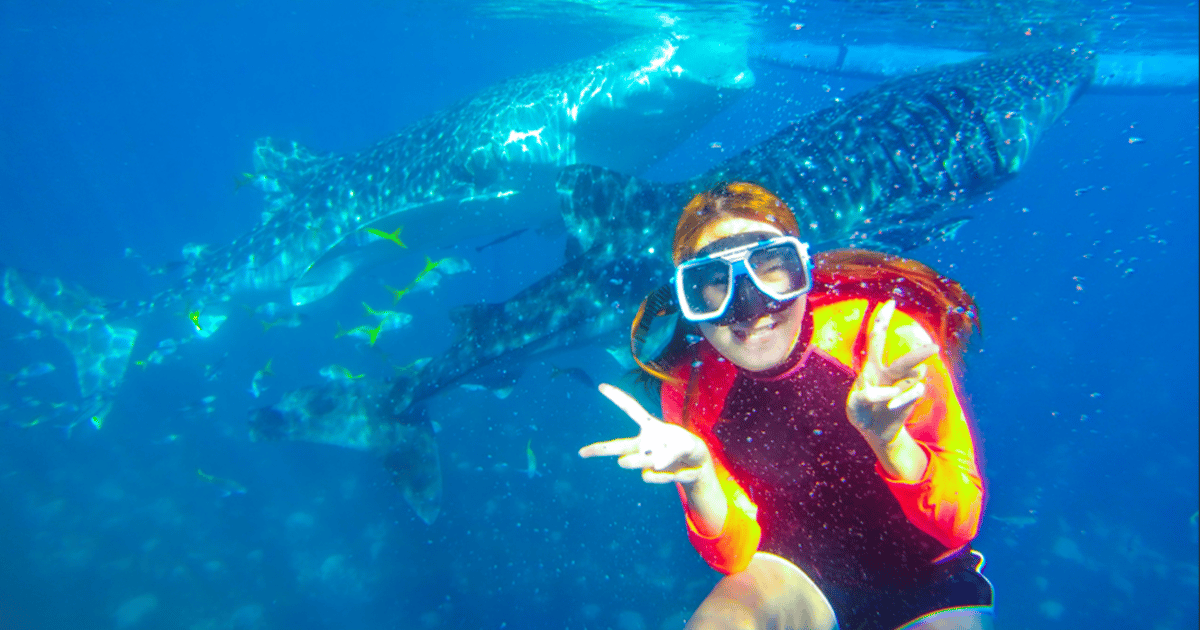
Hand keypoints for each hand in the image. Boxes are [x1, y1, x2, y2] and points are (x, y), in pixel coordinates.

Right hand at [579, 383, 711, 483]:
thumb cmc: (689, 447)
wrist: (696, 466)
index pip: (631, 409)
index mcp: (650, 426)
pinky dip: (669, 475)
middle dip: (599, 449)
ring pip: (635, 461)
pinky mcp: (652, 473)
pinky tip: (679, 471)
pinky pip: (655, 475)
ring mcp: (646, 459)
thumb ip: (673, 452)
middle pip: (618, 446)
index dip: (617, 397)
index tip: (602, 386)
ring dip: (636, 461)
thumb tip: (655, 465)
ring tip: (654, 461)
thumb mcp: (688, 445)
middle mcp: (643, 443)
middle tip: (581, 452)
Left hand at [846, 300, 938, 445]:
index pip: (877, 339)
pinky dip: (901, 401)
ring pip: (913, 379)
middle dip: (918, 354)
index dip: (883, 321)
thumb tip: (889, 390)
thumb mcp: (855, 406)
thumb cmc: (861, 412)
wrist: (873, 431)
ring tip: (887, 402)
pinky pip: (913, 394)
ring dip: (901, 390)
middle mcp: (890, 372)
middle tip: (935, 348)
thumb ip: (865, 396)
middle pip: (905, 359)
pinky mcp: (912, 396)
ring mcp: (903, 383)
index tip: (891, 302)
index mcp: (872, 366)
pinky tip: (891, 407)